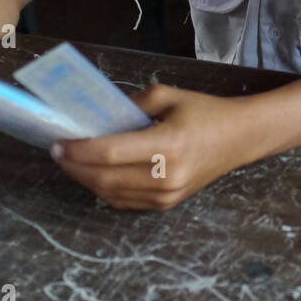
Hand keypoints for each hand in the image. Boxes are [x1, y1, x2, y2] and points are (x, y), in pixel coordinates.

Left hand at [50, 83, 255, 209]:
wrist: (240, 138)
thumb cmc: (206, 112)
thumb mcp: (170, 96)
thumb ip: (132, 103)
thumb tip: (99, 115)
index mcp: (168, 145)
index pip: (110, 153)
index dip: (79, 150)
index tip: (59, 143)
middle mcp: (167, 175)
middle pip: (105, 178)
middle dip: (75, 167)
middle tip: (59, 153)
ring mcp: (167, 195)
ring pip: (111, 194)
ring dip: (86, 179)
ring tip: (73, 163)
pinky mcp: (167, 204)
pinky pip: (125, 202)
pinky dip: (104, 190)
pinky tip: (95, 175)